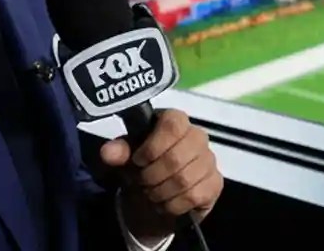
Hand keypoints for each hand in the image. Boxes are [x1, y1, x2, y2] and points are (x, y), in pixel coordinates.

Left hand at [100, 109, 222, 242]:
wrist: (154, 198)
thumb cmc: (141, 168)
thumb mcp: (125, 158)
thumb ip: (118, 152)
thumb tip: (108, 152)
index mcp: (175, 120)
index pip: (172, 125)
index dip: (152, 147)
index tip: (137, 160)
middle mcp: (197, 135)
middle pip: (176, 157)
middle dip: (152, 176)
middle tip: (141, 182)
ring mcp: (209, 159)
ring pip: (184, 179)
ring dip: (160, 192)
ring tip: (151, 193)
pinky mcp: (215, 182)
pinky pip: (194, 195)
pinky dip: (173, 204)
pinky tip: (165, 203)